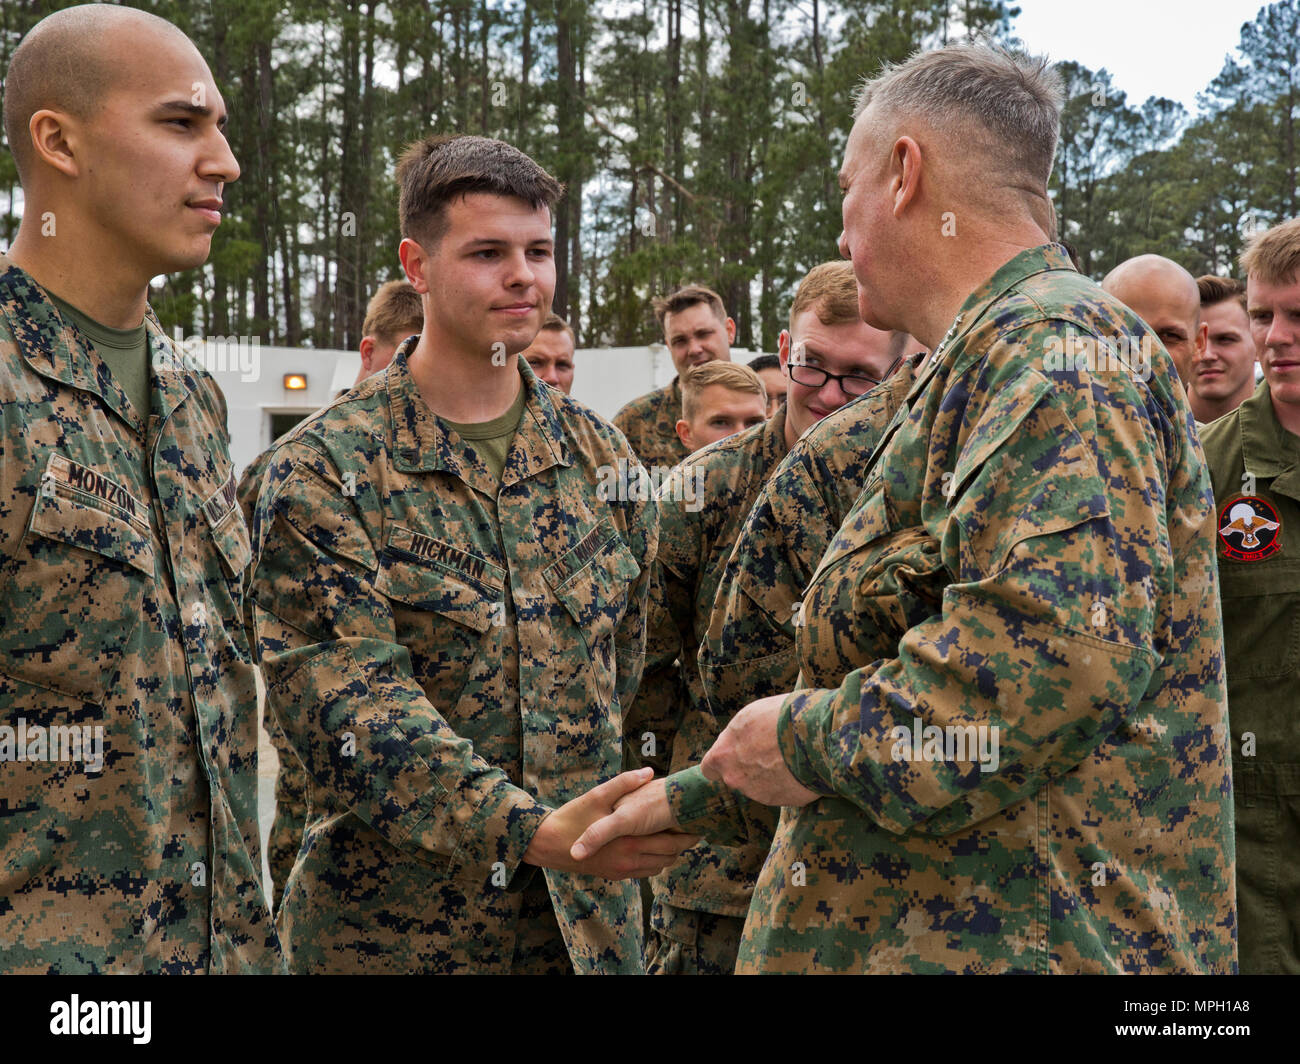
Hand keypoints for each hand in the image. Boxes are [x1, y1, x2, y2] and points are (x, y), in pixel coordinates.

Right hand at [524, 768, 698, 878]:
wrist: (547, 845)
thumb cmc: (572, 817)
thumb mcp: (597, 796)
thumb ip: (624, 783)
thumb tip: (649, 772)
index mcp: (629, 842)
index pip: (671, 843)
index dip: (688, 833)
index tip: (697, 820)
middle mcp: (629, 861)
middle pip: (669, 856)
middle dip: (683, 843)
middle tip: (691, 826)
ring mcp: (622, 871)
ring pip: (658, 866)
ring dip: (668, 853)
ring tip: (673, 833)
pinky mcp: (615, 875)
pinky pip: (644, 872)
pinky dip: (654, 860)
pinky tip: (652, 844)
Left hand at [700, 694, 820, 806]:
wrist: (814, 735)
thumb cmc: (780, 717)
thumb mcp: (749, 716)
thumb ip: (738, 735)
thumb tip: (740, 741)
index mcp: (722, 754)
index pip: (709, 768)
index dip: (722, 762)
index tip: (734, 756)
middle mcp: (735, 777)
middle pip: (737, 776)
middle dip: (749, 768)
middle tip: (770, 752)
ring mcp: (756, 792)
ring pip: (759, 785)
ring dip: (770, 775)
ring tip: (790, 756)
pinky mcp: (779, 801)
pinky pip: (781, 792)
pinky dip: (788, 783)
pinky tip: (800, 767)